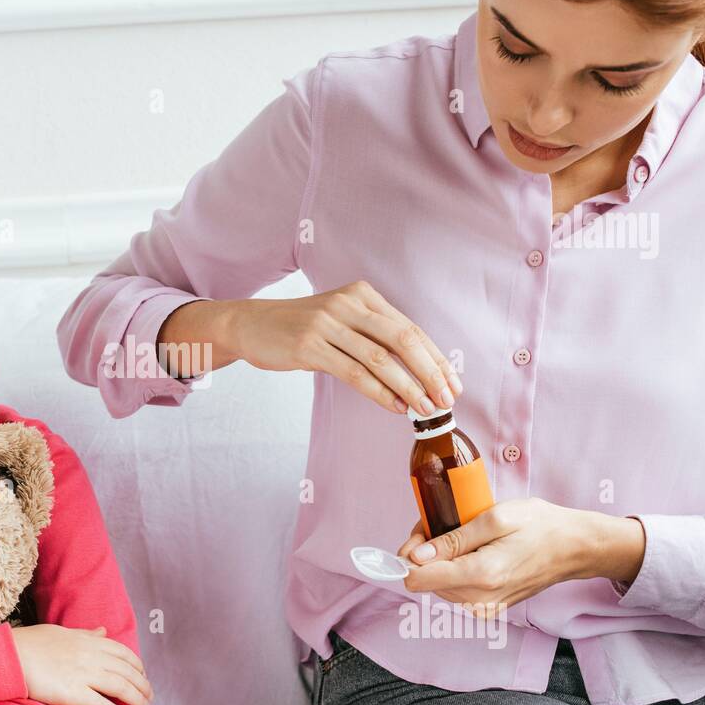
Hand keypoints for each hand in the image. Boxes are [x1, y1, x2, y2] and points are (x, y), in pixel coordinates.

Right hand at [10, 624, 152, 704]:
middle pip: (126, 671)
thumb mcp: (63, 632)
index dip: (137, 666)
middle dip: (142, 685)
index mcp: (89, 641)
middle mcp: (91, 656)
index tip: (143, 676)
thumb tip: (104, 631)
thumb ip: (86, 634)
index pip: (123, 653)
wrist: (11, 656)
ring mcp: (83, 675)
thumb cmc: (32, 643)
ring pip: (120, 687)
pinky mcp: (73, 694)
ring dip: (135, 699)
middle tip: (149, 697)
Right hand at [225, 280, 462, 414]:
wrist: (251, 325)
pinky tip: (395, 406)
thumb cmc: (301, 328)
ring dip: (408, 387)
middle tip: (446, 400)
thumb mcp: (340, 321)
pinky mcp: (310, 346)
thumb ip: (373, 336)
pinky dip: (379, 392)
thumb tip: (416, 371)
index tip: (453, 383)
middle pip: (403, 340)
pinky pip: (354, 372)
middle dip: (430, 373)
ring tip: (425, 409)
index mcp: (362, 295)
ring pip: (380, 359)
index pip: (410, 329)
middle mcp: (348, 304)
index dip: (436, 358)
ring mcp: (328, 324)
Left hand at [394, 499, 645, 619]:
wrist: (574, 548)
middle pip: (425, 580)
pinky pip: (455, 589)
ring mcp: (485, 607)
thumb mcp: (496, 518)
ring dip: (440, 559)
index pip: (418, 579)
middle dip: (426, 551)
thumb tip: (416, 555)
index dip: (409, 554)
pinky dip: (454, 569)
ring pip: (438, 585)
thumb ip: (453, 539)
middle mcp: (479, 600)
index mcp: (480, 575)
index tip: (422, 531)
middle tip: (445, 523)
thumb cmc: (539, 526)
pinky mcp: (488, 607)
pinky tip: (471, 549)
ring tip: (462, 534)